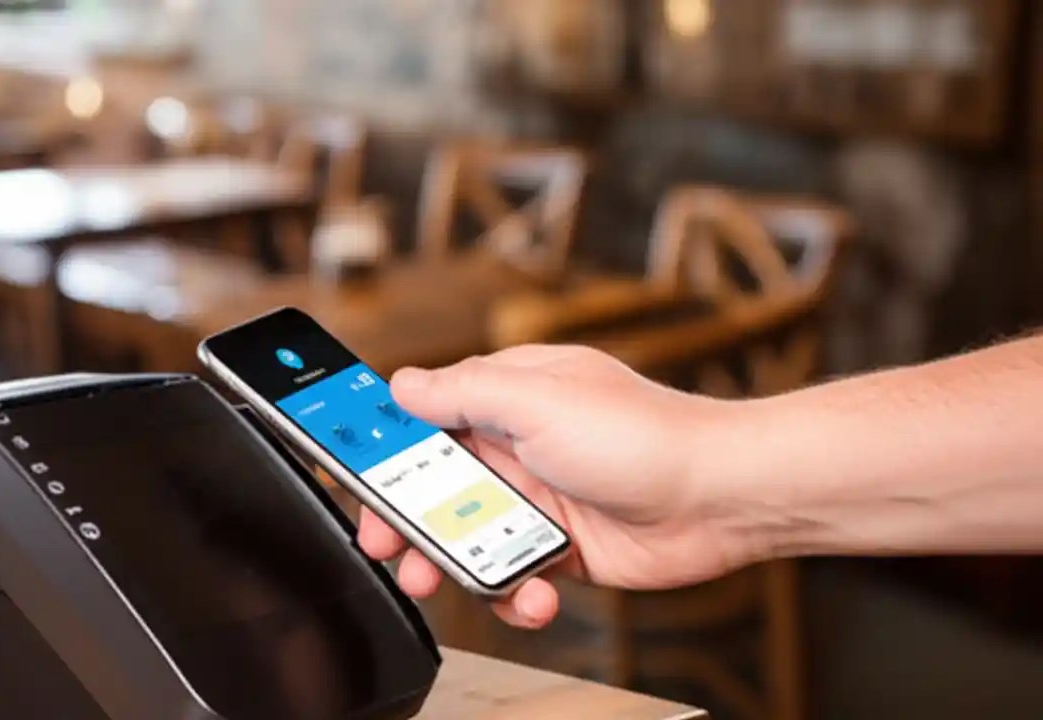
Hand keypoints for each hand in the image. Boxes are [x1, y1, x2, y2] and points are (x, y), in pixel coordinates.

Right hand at [357, 345, 763, 628]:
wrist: (723, 498)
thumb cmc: (646, 434)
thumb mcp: (539, 399)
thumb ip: (463, 393)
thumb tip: (402, 384)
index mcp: (506, 397)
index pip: (423, 414)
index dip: (379, 440)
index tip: (341, 463)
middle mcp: (517, 447)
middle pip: (433, 485)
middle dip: (403, 517)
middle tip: (384, 542)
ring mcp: (537, 499)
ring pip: (466, 537)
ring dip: (453, 563)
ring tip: (442, 580)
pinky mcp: (560, 548)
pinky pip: (512, 574)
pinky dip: (514, 591)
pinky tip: (533, 592)